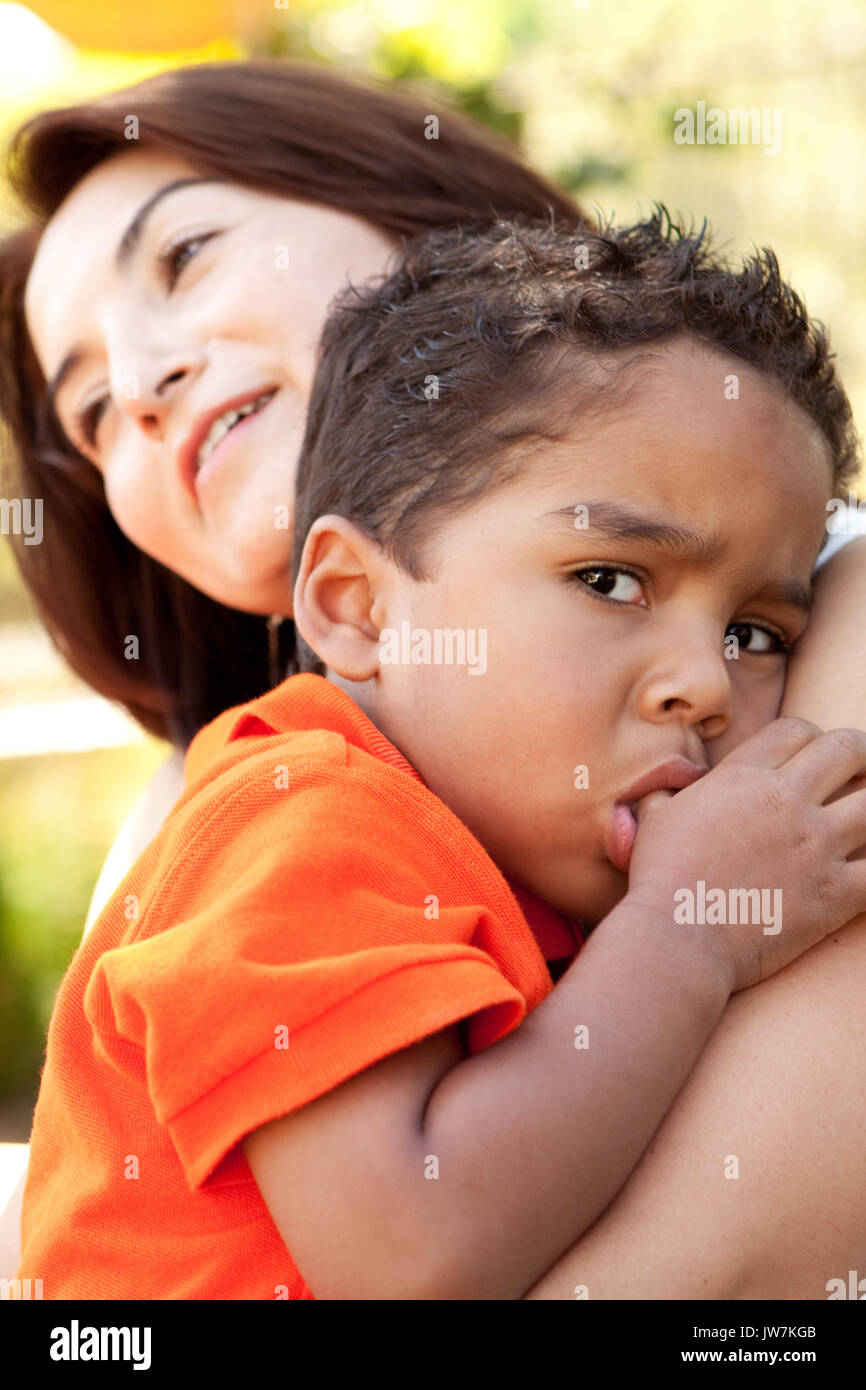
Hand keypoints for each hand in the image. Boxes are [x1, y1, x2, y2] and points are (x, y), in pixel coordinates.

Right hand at [625, 717, 865, 990]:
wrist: (677, 936)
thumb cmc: (660, 879)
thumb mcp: (656, 817)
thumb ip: (670, 791)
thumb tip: (671, 786)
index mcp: (744, 777)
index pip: (797, 730)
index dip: (810, 738)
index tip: (810, 759)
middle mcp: (786, 801)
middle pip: (847, 749)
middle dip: (859, 755)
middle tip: (860, 771)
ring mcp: (816, 846)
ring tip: (864, 821)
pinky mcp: (835, 893)